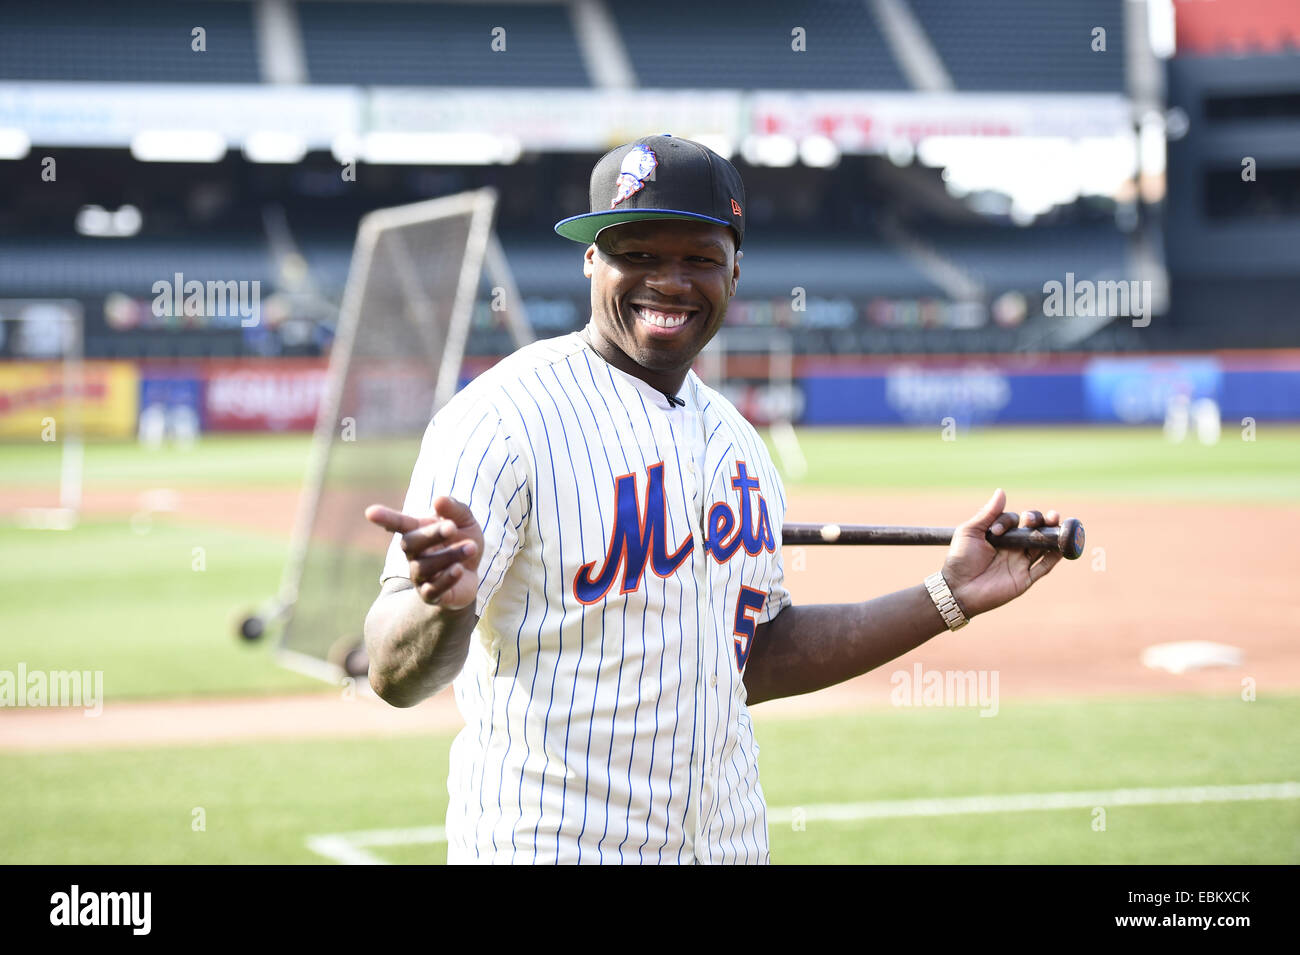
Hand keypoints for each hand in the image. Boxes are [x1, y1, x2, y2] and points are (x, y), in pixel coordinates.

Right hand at [365, 496, 483, 609]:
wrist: (472, 574)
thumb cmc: (462, 541)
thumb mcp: (465, 521)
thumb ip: (454, 509)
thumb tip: (439, 500)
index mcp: (418, 532)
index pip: (399, 524)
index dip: (385, 518)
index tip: (370, 512)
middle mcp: (414, 554)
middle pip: (410, 543)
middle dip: (430, 534)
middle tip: (451, 526)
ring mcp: (420, 576)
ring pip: (425, 566)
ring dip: (450, 555)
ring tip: (472, 547)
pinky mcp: (431, 595)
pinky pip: (433, 589)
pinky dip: (446, 579)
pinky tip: (459, 569)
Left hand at [941, 488, 1061, 617]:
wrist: (958, 588)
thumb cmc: (960, 559)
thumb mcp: (970, 532)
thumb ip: (988, 513)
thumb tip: (1001, 491)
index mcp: (1001, 536)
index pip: (1015, 520)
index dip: (1009, 521)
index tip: (995, 532)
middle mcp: (1013, 548)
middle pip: (1035, 529)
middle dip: (1040, 519)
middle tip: (1037, 519)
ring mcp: (1020, 563)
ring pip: (1043, 546)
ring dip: (1053, 533)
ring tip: (1057, 521)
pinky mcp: (1025, 579)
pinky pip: (1045, 567)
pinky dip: (1055, 556)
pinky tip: (1062, 545)